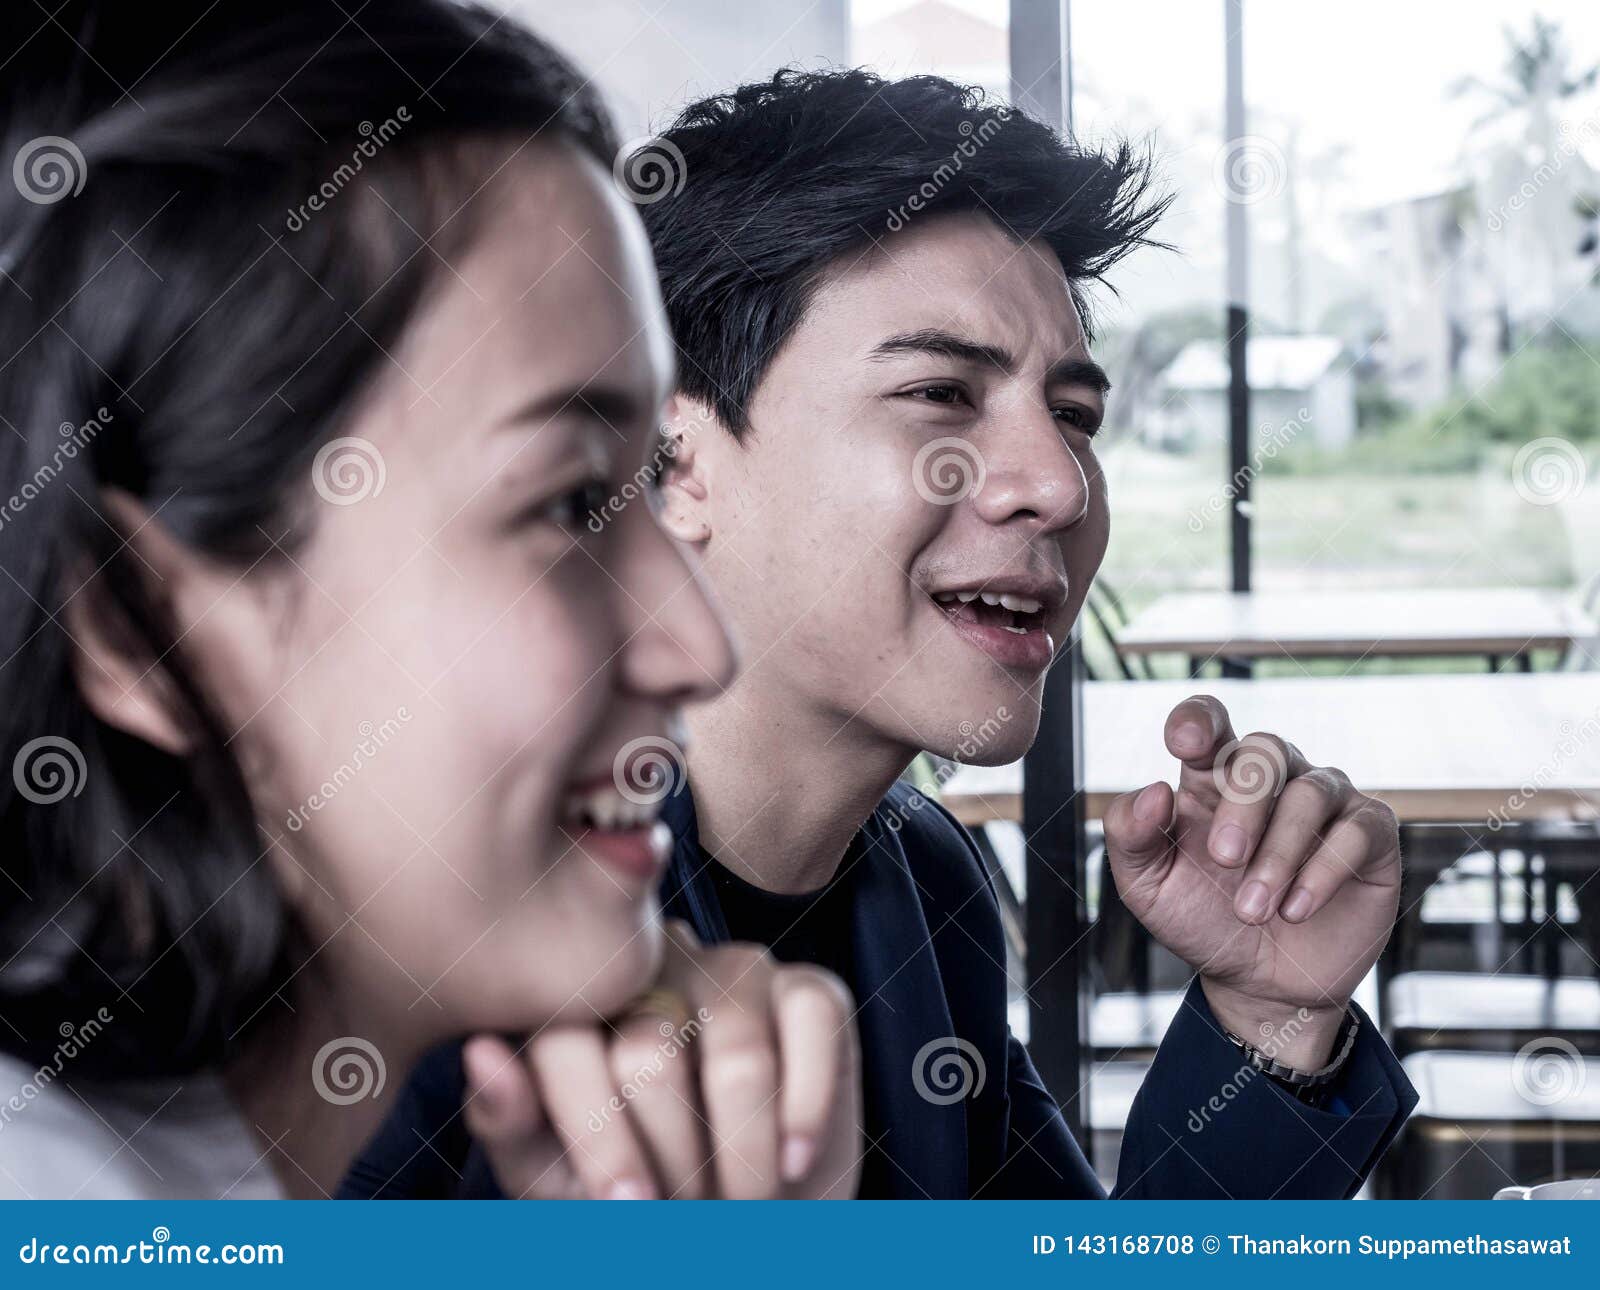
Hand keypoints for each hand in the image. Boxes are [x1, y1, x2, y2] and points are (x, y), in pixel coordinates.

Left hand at [461, 919, 860, 1198]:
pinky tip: (793, 1160)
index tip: (627, 1211)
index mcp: (581, 1002)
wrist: (751, 1227)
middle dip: (675, 1160)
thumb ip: (511, 1120)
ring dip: (743, 1153)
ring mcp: (737, 969)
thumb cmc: (638, 1197)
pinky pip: (812, 1025)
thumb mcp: (556, 1180)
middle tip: (692, 1214)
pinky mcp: (813, 989)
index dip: (598, 1139)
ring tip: (745, 1203)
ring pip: (737, 1051)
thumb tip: (482, 1052)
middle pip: (652, 1053)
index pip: (568, 1042)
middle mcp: (655, 968)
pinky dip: (806, 1109)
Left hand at [1102, 695, 1400, 1066]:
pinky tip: (1295, 910)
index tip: (1186, 743)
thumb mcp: (1147, 887)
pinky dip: (1323, 871)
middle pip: (1264, 750)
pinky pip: (1358, 829)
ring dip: (1278, 854)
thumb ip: (1130, 835)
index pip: (1210, 723)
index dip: (1199, 719)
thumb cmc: (1201, 921)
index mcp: (1212, 779)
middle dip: (1243, 804)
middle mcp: (1273, 779)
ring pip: (1311, 792)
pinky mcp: (1370, 835)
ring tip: (1254, 910)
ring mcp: (1325, 801)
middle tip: (1224, 860)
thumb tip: (1154, 791)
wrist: (1257, 985)